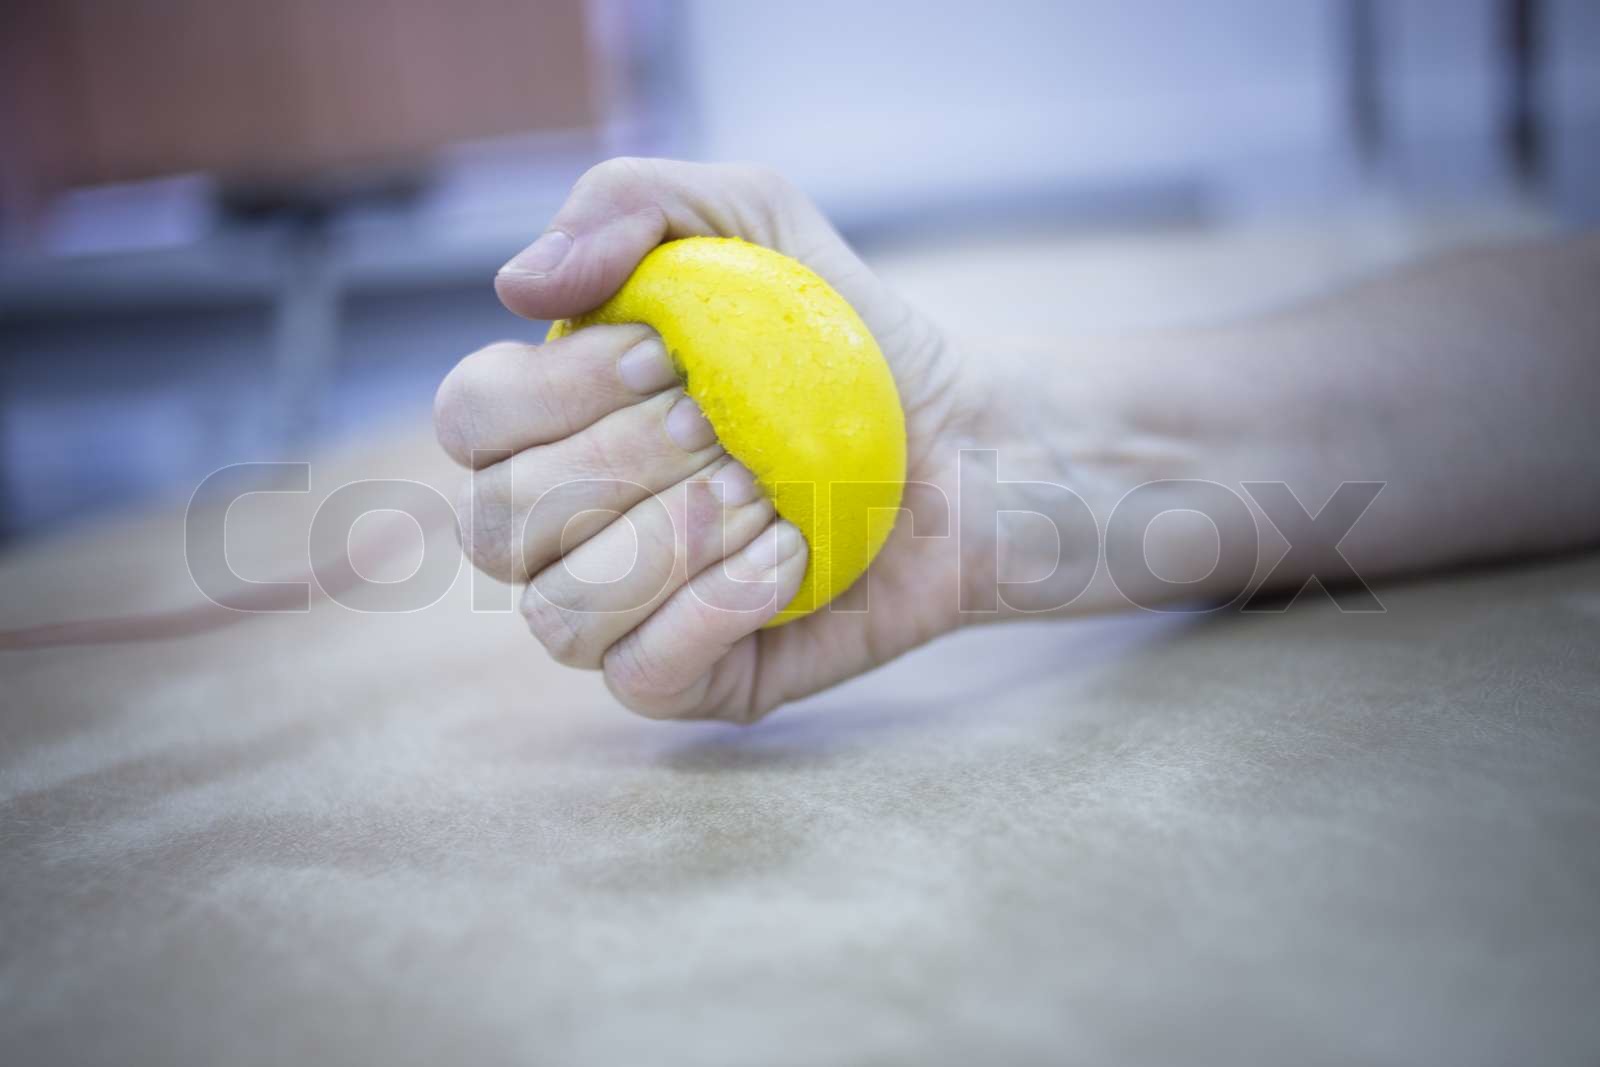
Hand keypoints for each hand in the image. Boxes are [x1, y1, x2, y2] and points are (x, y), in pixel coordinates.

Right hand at [435, 159, 980, 722]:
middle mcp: (563, 526)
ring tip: (764, 491)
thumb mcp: (753, 218)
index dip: (554, 391)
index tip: (668, 357)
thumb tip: (516, 285)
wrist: (965, 437)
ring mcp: (623, 612)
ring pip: (557, 616)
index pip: (469, 420)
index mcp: (553, 421)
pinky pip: (642, 677)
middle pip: (498, 525)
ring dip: (669, 542)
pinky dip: (716, 608)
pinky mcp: (696, 680)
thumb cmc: (843, 335)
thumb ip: (628, 203)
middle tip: (724, 426)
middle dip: (624, 464)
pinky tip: (791, 553)